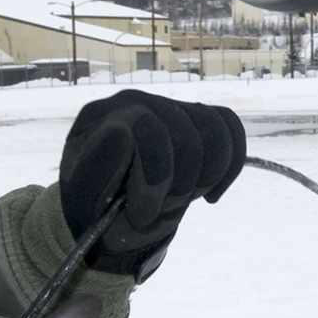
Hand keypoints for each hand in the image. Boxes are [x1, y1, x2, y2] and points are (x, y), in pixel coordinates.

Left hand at [57, 90, 246, 278]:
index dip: (155, 177)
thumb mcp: (87, 199)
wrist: (110, 215)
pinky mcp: (196, 118)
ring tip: (174, 201)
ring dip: (201, 181)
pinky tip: (208, 194)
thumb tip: (119, 130)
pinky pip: (230, 127)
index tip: (140, 215)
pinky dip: (228, 167)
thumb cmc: (95, 207)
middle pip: (187, 136)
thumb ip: (96, 167)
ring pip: (214, 134)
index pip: (148, 127)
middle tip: (153, 213)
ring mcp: (168, 107)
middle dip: (178, 187)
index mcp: (101, 116)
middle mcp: (136, 102)